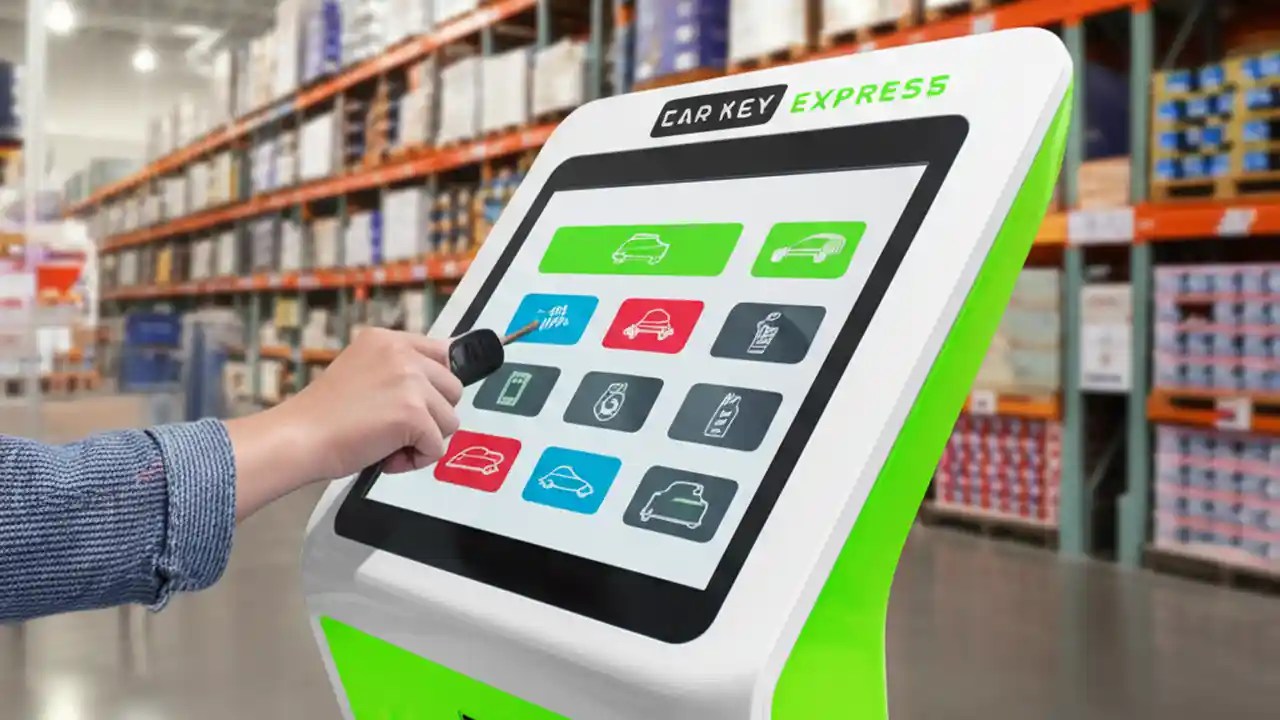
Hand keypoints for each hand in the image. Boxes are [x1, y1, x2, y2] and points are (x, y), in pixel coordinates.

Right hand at [226, 328, 462, 519]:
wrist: (299, 437)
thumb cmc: (323, 416)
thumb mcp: (362, 372)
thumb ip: (396, 372)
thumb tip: (436, 387)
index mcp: (388, 340)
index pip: (442, 354)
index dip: (436, 386)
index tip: (422, 402)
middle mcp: (402, 354)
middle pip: (453, 389)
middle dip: (433, 415)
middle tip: (397, 429)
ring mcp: (410, 382)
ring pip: (450, 420)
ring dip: (424, 440)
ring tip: (388, 444)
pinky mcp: (413, 414)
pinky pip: (437, 447)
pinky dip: (416, 461)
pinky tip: (386, 457)